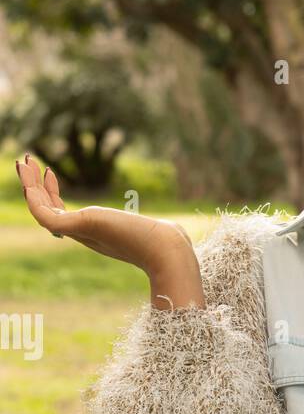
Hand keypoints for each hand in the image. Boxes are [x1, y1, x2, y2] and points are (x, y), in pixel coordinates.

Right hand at [15, 153, 203, 305]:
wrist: (167, 251)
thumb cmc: (166, 243)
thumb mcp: (155, 232)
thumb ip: (154, 231)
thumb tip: (172, 230)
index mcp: (96, 235)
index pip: (63, 217)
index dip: (52, 196)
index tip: (50, 172)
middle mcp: (85, 235)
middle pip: (48, 212)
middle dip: (34, 188)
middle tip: (25, 163)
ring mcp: (80, 232)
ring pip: (41, 212)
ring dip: (29, 186)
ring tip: (22, 162)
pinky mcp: (80, 227)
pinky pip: (43, 215)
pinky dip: (33, 196)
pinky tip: (33, 172)